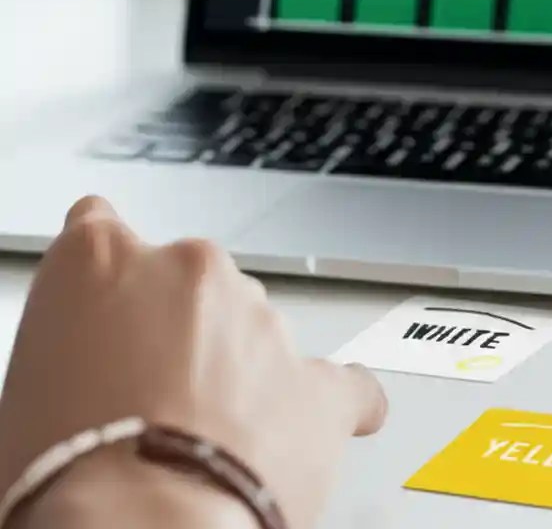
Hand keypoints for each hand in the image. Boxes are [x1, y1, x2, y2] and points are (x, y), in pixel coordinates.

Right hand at [0, 197, 387, 527]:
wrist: (140, 523)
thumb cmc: (63, 468)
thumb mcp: (27, 385)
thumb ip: (76, 344)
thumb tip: (91, 368)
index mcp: (101, 261)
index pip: (104, 229)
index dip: (111, 277)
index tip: (116, 301)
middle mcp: (190, 272)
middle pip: (195, 288)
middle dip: (183, 337)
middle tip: (153, 404)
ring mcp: (262, 322)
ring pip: (260, 334)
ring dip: (243, 376)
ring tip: (204, 445)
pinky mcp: (319, 381)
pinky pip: (342, 384)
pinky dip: (330, 408)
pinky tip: (312, 433)